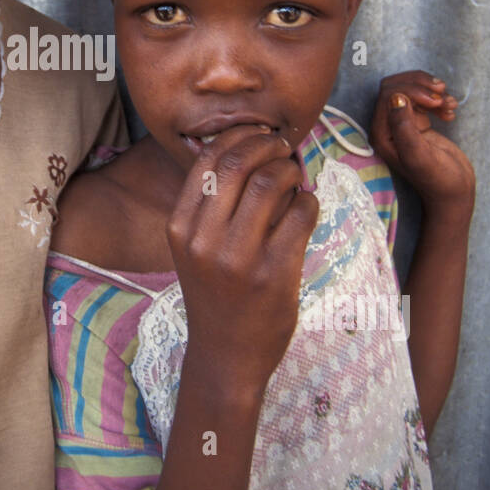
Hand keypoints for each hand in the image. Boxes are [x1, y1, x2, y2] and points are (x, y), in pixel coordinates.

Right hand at [167, 125, 319, 395]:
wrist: (226, 356)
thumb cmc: (214, 295)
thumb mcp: (193, 250)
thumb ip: (211, 207)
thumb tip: (251, 151)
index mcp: (180, 228)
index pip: (207, 161)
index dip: (237, 136)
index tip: (257, 133)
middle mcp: (204, 240)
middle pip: (239, 165)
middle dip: (267, 145)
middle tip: (282, 147)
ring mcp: (239, 258)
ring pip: (271, 184)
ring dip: (290, 171)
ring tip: (295, 177)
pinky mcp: (275, 273)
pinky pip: (300, 215)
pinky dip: (309, 202)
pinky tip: (306, 209)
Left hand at [370, 71, 474, 214]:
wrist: (454, 191)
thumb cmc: (436, 179)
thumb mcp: (419, 155)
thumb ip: (404, 126)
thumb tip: (396, 97)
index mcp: (381, 133)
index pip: (387, 94)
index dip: (412, 90)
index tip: (435, 101)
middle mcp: (387, 127)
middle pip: (396, 87)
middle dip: (421, 86)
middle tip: (442, 96)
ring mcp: (402, 124)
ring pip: (411, 90)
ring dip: (432, 92)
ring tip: (449, 105)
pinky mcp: (417, 123)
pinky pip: (423, 100)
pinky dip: (438, 100)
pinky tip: (450, 112)